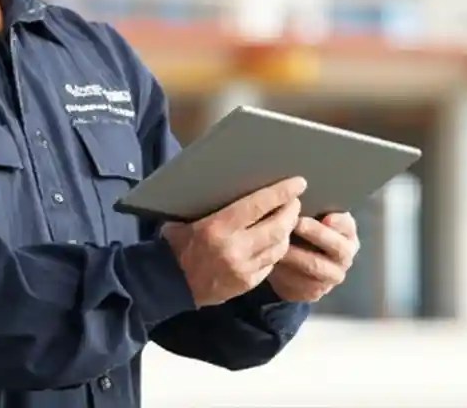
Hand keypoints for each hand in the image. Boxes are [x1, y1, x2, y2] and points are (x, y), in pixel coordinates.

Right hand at [161, 177, 305, 307]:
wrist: (168, 283)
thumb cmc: (177, 244)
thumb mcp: (189, 218)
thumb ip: (214, 206)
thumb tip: (238, 184)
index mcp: (217, 227)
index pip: (258, 205)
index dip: (281, 192)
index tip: (298, 183)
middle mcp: (234, 248)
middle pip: (277, 227)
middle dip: (291, 212)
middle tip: (295, 202)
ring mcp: (243, 269)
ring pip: (279, 247)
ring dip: (287, 231)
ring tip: (287, 220)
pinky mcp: (246, 283)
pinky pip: (271, 264)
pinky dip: (276, 251)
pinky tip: (274, 242)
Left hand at [266, 212, 359, 302]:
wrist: (298, 269)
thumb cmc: (304, 235)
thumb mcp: (312, 220)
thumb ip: (312, 209)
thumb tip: (297, 195)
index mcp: (347, 233)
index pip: (348, 226)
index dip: (339, 222)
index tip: (326, 217)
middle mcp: (345, 255)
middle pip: (337, 246)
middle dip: (317, 234)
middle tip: (297, 223)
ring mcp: (333, 275)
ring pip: (316, 266)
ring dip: (297, 254)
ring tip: (280, 244)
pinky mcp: (316, 291)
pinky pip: (302, 283)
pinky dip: (287, 272)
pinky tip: (275, 262)